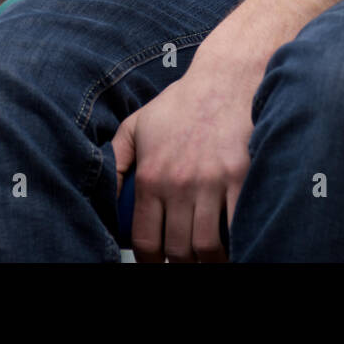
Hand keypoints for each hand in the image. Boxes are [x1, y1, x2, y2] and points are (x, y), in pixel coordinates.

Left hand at [111, 60, 256, 262]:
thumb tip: (102, 196)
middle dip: (179, 263)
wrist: (225, 79)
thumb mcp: (137, 125)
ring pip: (207, 246)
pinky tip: (233, 245)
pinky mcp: (241, 178)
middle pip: (177, 249)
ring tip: (207, 258)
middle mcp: (178, 183)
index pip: (145, 239)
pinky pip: (237, 227)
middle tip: (184, 260)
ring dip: (206, 260)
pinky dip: (236, 244)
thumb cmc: (181, 103)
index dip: (149, 262)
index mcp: (151, 175)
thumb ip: (115, 160)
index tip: (155, 264)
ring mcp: (212, 182)